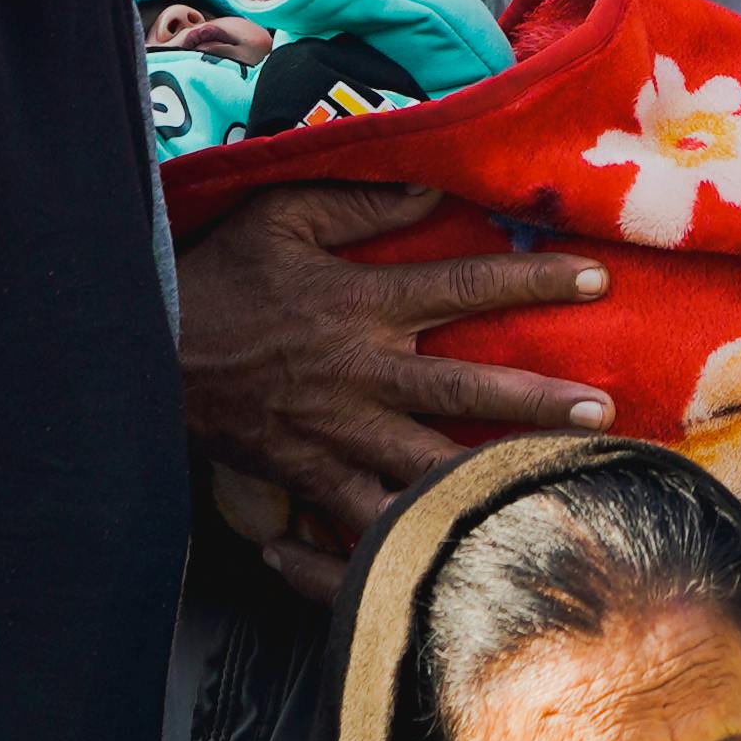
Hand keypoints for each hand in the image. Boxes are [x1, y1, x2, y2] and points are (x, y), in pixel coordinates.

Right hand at [177, 183, 615, 598]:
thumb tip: (431, 186)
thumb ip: (359, 202)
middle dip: (537, 402)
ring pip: (429, 464)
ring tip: (550, 489)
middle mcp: (360, 373)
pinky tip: (458, 555)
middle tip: (601, 412)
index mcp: (362, 305)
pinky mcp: (309, 476)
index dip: (535, 282)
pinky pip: (365, 519)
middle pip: (465, 390)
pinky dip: (406, 539)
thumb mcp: (280, 218)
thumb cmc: (217, 280)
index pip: (466, 287)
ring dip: (493, 477)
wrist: (140, 351)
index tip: (598, 278)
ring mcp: (337, 433)